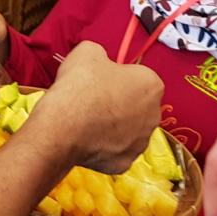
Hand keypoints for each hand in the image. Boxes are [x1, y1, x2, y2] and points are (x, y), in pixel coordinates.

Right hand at [24, 42, 163, 173]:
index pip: (139, 78)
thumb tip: (101, 61)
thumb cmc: (80, 85)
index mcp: (152, 85)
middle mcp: (154, 116)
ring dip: (115, 126)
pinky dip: (104, 147)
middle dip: (121, 103)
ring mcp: (140, 143)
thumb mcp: (88, 51)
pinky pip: (115, 151)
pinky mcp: (125, 164)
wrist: (62, 127)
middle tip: (94, 100)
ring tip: (88, 120)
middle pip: (138, 105)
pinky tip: (87, 139)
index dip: (120, 78)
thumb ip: (102, 54)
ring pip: (129, 131)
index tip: (102, 81)